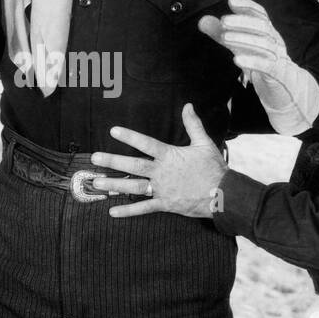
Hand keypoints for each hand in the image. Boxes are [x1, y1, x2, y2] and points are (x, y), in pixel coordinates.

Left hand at [90, 104, 228, 218]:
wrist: (224, 194)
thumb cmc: (214, 168)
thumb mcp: (204, 143)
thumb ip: (193, 124)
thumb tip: (188, 105)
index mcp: (170, 156)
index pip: (146, 144)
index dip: (129, 137)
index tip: (113, 131)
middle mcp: (162, 172)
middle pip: (133, 166)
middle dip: (112, 161)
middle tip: (94, 158)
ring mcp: (162, 189)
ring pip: (134, 187)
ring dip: (114, 185)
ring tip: (96, 183)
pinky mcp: (166, 204)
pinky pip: (144, 208)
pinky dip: (128, 211)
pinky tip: (113, 212)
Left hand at [199, 0, 318, 135]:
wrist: (286, 88)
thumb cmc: (262, 62)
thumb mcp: (240, 46)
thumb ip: (221, 34)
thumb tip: (202, 21)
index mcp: (268, 32)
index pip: (260, 14)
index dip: (247, 5)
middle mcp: (275, 41)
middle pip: (262, 27)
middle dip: (242, 22)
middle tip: (223, 21)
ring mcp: (278, 57)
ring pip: (263, 45)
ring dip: (243, 39)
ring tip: (225, 38)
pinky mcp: (278, 74)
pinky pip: (267, 66)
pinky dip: (252, 61)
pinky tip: (237, 60)